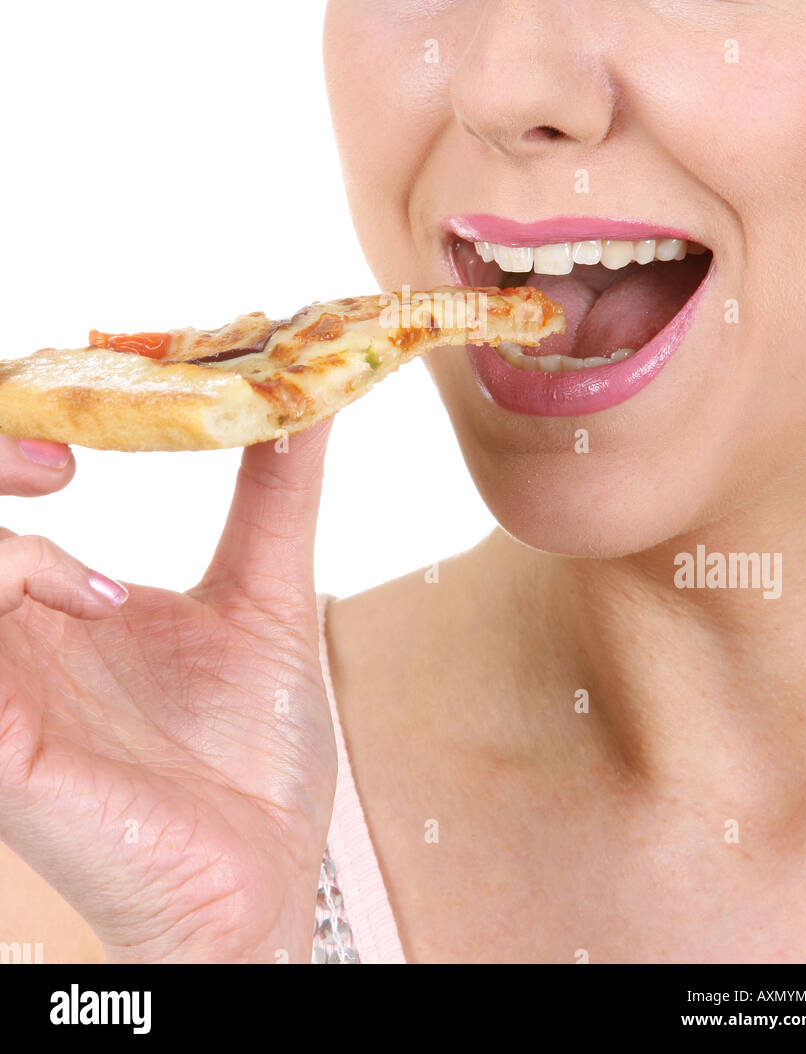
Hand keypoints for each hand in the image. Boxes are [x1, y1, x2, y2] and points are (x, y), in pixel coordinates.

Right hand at [0, 424, 336, 963]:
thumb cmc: (254, 755)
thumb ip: (276, 494)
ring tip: (87, 527)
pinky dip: (18, 579)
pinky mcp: (3, 747)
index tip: (95, 418)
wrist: (266, 880)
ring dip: (7, 530)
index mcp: (49, 600)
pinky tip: (103, 600)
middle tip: (65, 452)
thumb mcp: (267, 598)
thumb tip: (310, 390)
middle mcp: (7, 636)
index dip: (17, 425)